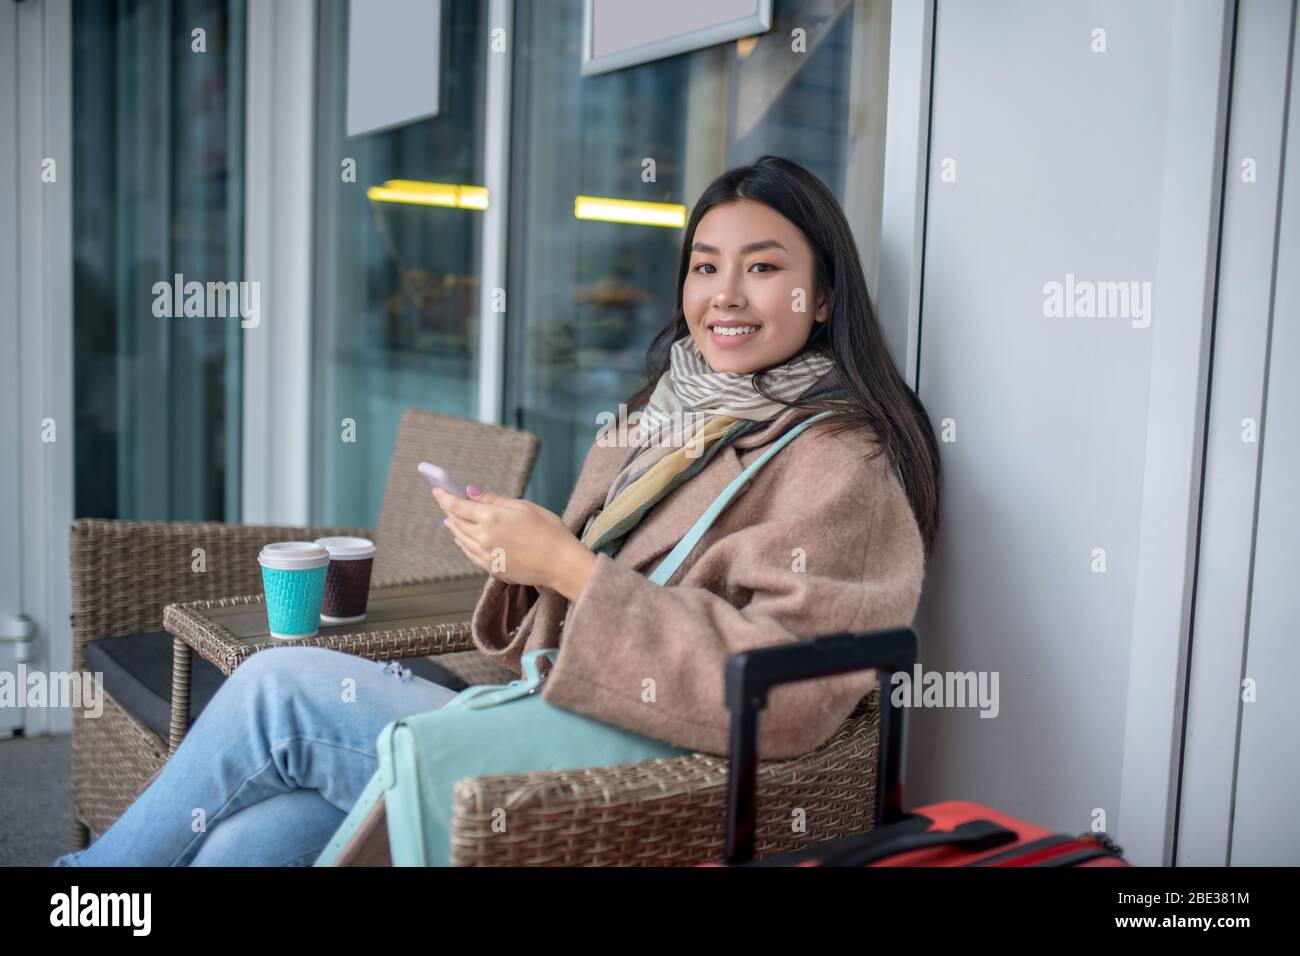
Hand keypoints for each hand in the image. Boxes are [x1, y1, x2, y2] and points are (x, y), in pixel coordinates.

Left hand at [432, 486, 596, 600]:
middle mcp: (483, 538)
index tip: (437, 490)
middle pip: (457, 523)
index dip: (444, 497)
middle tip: (444, 502)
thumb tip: (469, 492)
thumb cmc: (548, 530)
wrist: (561, 563)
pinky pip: (470, 554)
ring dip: (454, 528)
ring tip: (450, 520)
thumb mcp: (523, 506)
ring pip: (461, 540)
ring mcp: (486, 556)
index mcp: (490, 518)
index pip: (457, 506)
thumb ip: (493, 500)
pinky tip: (462, 540)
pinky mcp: (492, 569)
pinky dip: (463, 545)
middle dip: (448, 511)